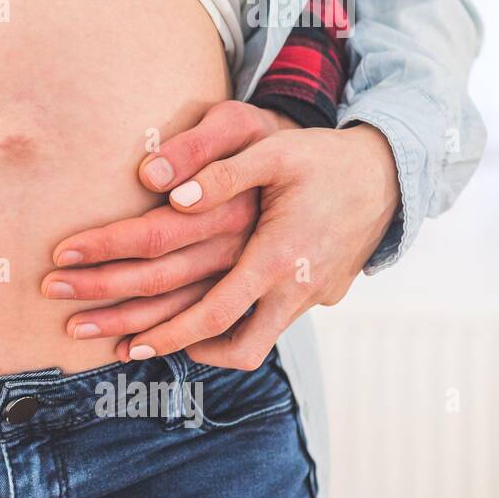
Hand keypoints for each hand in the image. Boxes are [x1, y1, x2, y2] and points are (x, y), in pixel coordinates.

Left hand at [109, 119, 397, 368]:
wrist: (390, 174)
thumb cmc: (323, 158)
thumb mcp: (274, 152)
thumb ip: (222, 172)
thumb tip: (168, 192)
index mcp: (279, 256)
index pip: (215, 311)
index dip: (164, 329)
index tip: (121, 339)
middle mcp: (295, 289)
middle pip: (229, 344)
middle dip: (162, 344)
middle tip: (108, 343)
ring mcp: (308, 299)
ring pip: (249, 345)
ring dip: (196, 345)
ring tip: (141, 339)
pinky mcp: (314, 298)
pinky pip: (265, 327)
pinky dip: (227, 332)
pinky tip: (193, 320)